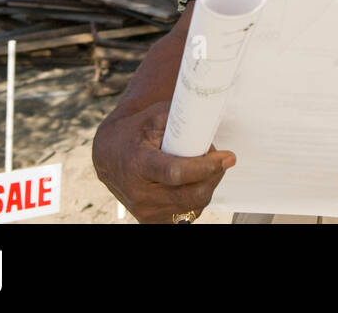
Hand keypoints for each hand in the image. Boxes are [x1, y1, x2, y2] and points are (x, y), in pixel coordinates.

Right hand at [92, 100, 234, 223]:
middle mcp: (139, 193)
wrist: (110, 155)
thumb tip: (211, 122)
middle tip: (219, 158)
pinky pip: (187, 215)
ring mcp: (144, 211)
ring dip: (207, 186)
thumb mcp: (155, 115)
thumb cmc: (136, 132)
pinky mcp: (151, 222)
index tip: (227, 157)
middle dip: (213, 175)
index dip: (206, 166)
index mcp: (138, 163)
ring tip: (202, 168)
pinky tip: (192, 184)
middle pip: (190, 194)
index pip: (176, 172)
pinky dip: (196, 199)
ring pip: (193, 206)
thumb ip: (182, 118)